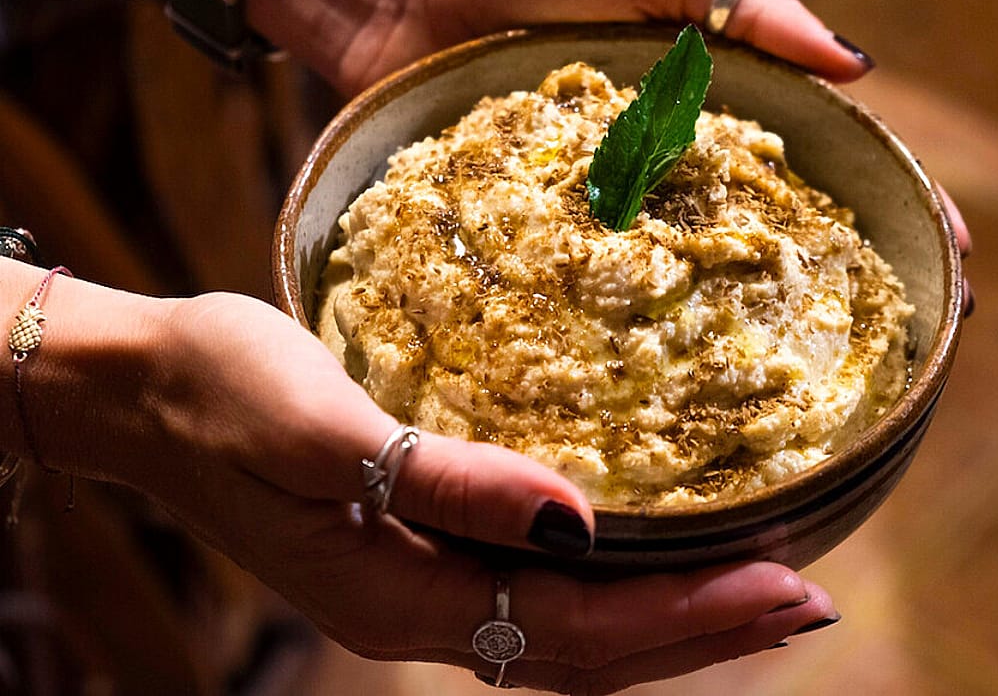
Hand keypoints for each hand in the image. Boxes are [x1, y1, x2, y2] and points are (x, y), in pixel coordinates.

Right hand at [101, 292, 836, 692]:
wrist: (146, 392)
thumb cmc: (220, 390)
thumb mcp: (321, 428)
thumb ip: (445, 480)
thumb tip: (576, 519)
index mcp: (398, 592)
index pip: (572, 624)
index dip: (683, 614)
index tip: (785, 583)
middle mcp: (417, 610)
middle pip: (586, 650)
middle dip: (701, 634)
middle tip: (807, 602)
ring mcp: (415, 590)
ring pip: (568, 636)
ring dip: (667, 624)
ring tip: (759, 599)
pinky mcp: (413, 553)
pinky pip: (535, 599)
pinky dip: (610, 597)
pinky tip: (647, 566)